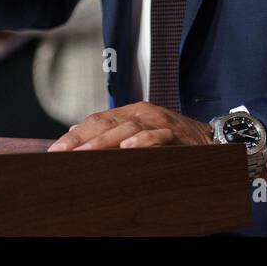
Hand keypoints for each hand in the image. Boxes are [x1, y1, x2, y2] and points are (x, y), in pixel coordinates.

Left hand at [47, 102, 215, 151]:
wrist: (211, 139)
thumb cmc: (173, 139)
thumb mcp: (140, 132)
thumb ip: (112, 131)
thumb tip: (76, 132)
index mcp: (131, 112)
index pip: (97, 120)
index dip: (76, 134)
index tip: (55, 150)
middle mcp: (143, 113)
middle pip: (107, 122)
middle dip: (82, 138)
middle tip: (63, 152)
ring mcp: (160, 122)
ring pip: (128, 128)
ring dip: (105, 141)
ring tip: (86, 153)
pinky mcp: (177, 134)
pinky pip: (158, 136)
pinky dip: (143, 141)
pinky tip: (128, 148)